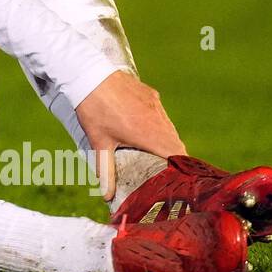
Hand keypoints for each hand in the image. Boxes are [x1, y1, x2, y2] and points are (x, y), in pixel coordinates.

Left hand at [76, 71, 185, 199]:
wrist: (89, 75)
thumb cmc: (94, 111)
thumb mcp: (99, 143)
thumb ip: (106, 171)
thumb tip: (107, 196)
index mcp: (150, 135)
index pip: (178, 156)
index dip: (181, 169)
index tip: (179, 179)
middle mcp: (158, 120)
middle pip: (176, 144)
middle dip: (173, 158)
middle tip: (164, 171)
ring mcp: (156, 105)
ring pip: (169, 128)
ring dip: (165, 140)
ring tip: (154, 153)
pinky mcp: (150, 94)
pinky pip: (160, 113)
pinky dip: (157, 124)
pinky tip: (143, 129)